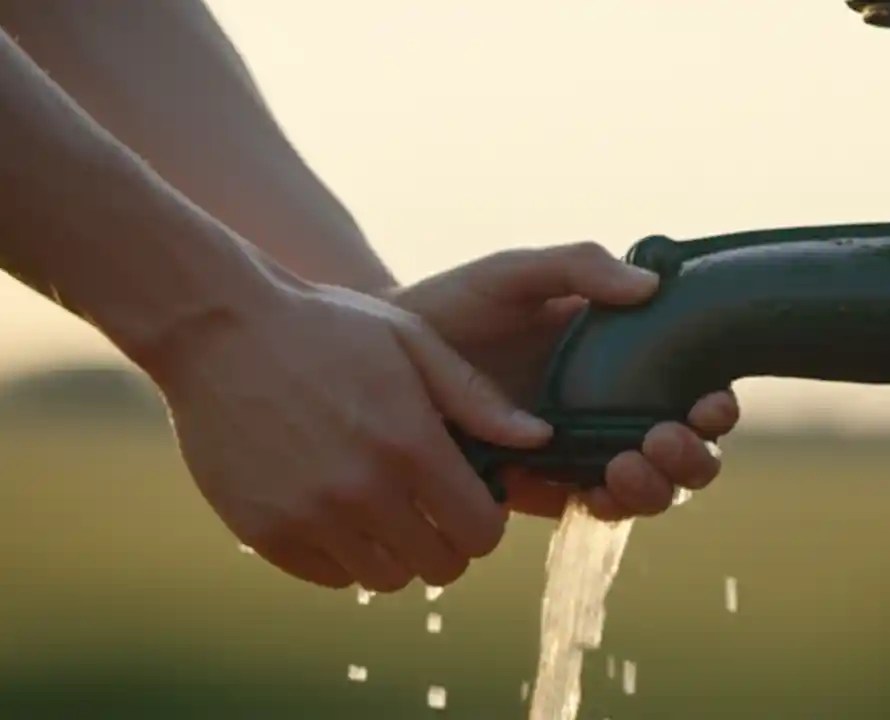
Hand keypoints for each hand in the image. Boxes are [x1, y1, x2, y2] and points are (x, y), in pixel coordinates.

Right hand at [151, 282, 554, 590]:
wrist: (219, 327)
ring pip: (385, 578)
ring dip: (396, 552)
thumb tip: (538, 440)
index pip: (481, 533)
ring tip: (385, 507)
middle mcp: (363, 490)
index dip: (487, 521)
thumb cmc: (328, 327)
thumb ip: (478, 397)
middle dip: (447, 542)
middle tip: (432, 508)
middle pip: (439, 567)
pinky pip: (329, 576)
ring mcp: (309, 516)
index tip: (473, 499)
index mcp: (411, 444)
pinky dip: (343, 555)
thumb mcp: (413, 341)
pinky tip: (339, 510)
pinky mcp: (264, 531)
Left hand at [390, 242, 739, 520]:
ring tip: (627, 464)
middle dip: (693, 455)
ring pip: (651, 487)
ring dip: (657, 486)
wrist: (380, 357)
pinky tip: (597, 491)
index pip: (694, 386)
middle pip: (686, 449)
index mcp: (625, 356)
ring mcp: (584, 451)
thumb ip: (578, 268)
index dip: (715, 402)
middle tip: (665, 438)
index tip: (708, 401)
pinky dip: (609, 506)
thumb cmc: (454, 306)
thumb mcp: (516, 273)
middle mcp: (616, 408)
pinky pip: (595, 508)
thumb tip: (651, 286)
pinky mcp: (546, 486)